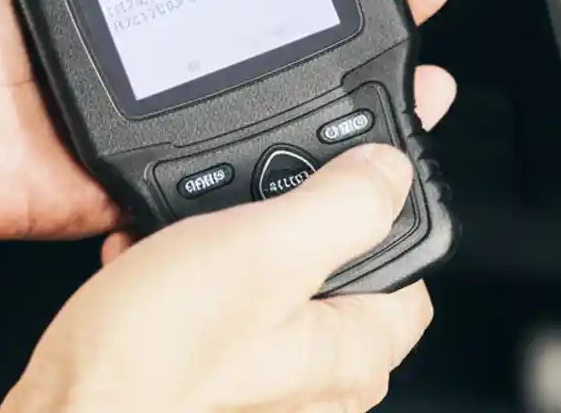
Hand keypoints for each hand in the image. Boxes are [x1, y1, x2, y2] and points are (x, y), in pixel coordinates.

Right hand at [0, 144, 432, 412]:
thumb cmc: (151, 362)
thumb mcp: (265, 249)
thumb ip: (345, 204)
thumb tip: (389, 171)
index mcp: (354, 353)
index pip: (411, 266)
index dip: (383, 210)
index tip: (346, 173)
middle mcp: (318, 382)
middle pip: (334, 268)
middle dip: (281, 222)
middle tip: (244, 198)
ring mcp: (260, 387)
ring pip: (261, 282)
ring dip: (221, 243)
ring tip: (184, 229)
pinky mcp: (204, 383)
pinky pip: (209, 310)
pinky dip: (181, 279)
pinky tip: (149, 263)